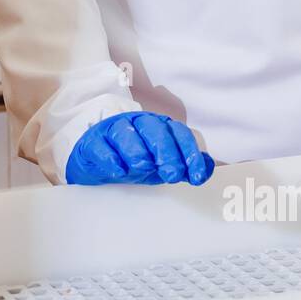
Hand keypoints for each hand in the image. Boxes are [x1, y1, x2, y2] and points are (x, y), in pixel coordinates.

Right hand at [65, 112, 215, 185]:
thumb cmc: (131, 159)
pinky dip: (111, 158)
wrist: (95, 159)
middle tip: (172, 174)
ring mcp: (112, 131)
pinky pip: (101, 147)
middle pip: (154, 130)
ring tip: (145, 168)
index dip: (189, 152)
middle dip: (166, 152)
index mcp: (157, 126)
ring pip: (126, 134)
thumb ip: (185, 165)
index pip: (177, 133)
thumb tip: (208, 167)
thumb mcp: (161, 164)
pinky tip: (120, 170)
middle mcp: (136, 124)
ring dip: (138, 151)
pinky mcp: (92, 142)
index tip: (196, 175)